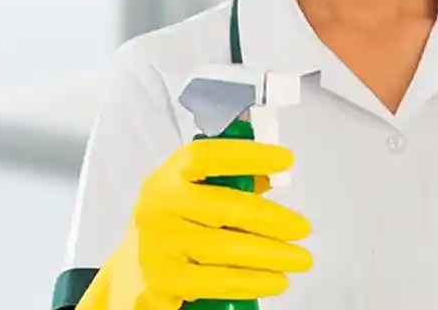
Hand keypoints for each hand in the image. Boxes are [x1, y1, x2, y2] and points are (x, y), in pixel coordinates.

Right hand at [130, 138, 312, 308]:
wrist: (135, 271)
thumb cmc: (174, 227)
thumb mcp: (192, 196)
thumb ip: (227, 184)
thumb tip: (272, 175)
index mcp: (168, 176)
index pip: (206, 156)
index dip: (247, 155)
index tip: (285, 159)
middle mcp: (159, 205)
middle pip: (224, 205)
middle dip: (271, 218)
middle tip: (302, 227)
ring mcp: (158, 243)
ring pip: (225, 247)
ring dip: (270, 254)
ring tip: (299, 258)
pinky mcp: (163, 280)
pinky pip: (217, 281)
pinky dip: (253, 281)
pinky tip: (276, 280)